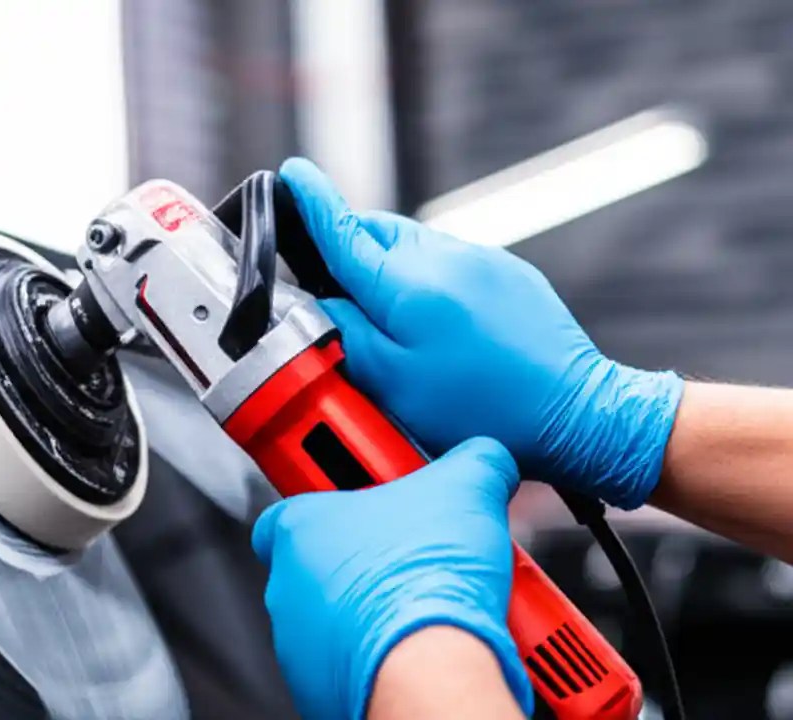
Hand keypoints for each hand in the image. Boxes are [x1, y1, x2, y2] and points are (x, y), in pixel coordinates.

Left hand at [252, 438, 532, 719]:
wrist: (431, 670)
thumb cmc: (425, 583)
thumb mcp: (468, 488)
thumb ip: (473, 461)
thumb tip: (485, 458)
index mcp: (300, 530)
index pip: (290, 508)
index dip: (334, 505)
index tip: (367, 505)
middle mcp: (288, 588)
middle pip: (323, 566)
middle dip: (370, 563)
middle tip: (417, 560)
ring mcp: (299, 643)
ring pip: (335, 619)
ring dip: (375, 610)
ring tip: (427, 605)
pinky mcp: (319, 687)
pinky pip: (348, 665)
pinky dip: (381, 657)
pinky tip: (421, 648)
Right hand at [280, 157, 683, 508]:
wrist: (576, 412)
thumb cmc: (482, 409)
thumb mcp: (392, 384)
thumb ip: (343, 333)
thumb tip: (315, 300)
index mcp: (407, 285)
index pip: (343, 229)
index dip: (312, 201)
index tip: (292, 172)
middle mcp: (445, 258)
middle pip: (375, 232)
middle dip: (347, 249)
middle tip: (336, 295)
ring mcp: (480, 260)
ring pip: (411, 247)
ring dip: (389, 271)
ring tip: (395, 327)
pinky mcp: (506, 271)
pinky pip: (449, 262)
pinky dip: (427, 282)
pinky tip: (439, 329)